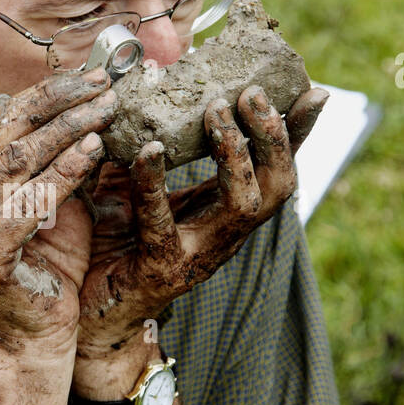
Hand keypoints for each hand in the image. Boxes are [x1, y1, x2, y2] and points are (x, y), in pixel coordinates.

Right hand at [0, 69, 115, 357]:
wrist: (34, 335)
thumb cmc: (43, 263)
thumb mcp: (41, 196)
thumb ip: (42, 152)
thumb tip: (72, 90)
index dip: (42, 96)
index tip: (86, 77)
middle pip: (6, 135)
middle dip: (59, 104)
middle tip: (102, 84)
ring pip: (19, 160)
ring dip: (69, 129)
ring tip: (106, 111)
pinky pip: (30, 200)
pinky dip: (65, 172)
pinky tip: (94, 150)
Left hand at [76, 84, 328, 355]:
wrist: (89, 317)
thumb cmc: (115, 247)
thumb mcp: (141, 190)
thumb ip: (155, 152)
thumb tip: (154, 87)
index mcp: (224, 214)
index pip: (275, 169)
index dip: (297, 133)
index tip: (314, 90)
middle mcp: (222, 235)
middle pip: (277, 187)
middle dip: (273, 138)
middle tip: (253, 93)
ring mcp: (196, 255)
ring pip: (242, 205)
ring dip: (234, 154)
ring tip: (215, 112)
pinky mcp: (158, 268)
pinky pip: (162, 221)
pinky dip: (155, 183)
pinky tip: (147, 150)